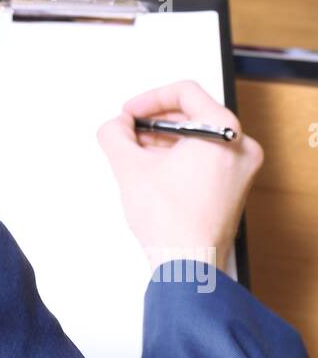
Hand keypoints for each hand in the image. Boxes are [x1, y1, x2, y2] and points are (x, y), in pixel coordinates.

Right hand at [97, 80, 262, 274]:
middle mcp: (241, 146)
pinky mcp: (235, 186)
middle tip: (130, 133)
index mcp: (223, 131)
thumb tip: (115, 126)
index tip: (129, 115)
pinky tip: (155, 171)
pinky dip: (180, 157)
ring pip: (198, 136)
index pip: (185, 92)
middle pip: (193, 113)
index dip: (149, 99)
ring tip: (138, 154)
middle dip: (155, 122)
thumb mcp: (129, 166)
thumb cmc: (171, 221)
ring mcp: (242, 168)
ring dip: (165, 140)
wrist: (188, 265)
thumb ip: (115, 133)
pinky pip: (206, 156)